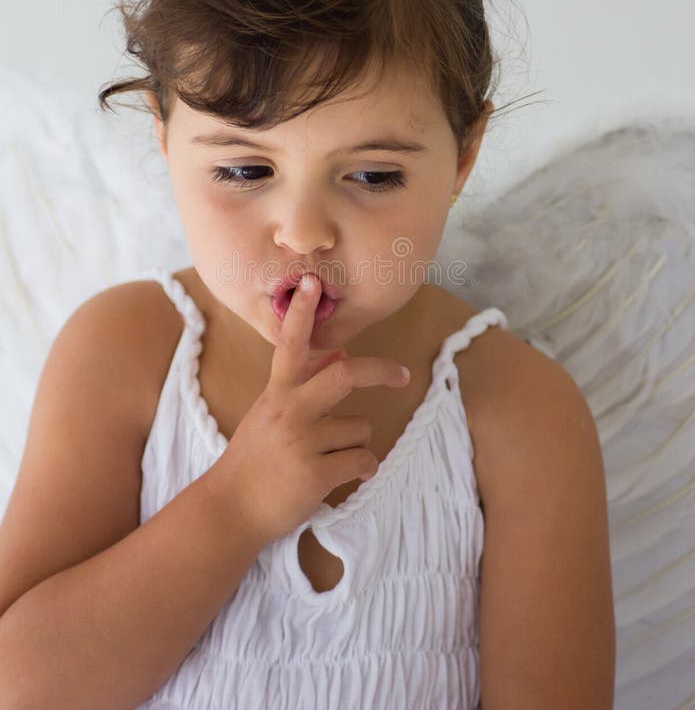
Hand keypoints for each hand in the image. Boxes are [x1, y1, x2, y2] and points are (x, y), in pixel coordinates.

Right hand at [207, 273, 409, 544]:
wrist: (231, 508)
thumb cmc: (254, 458)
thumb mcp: (272, 414)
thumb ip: (304, 385)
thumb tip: (341, 354)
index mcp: (277, 393)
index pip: (290, 345)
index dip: (302, 313)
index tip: (313, 283)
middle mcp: (290, 411)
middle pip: (345, 375)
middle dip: (380, 371)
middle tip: (401, 374)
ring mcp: (303, 442)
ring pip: (360, 428)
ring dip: (356, 444)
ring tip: (331, 459)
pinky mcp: (316, 474)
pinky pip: (363, 461)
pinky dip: (363, 470)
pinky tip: (347, 477)